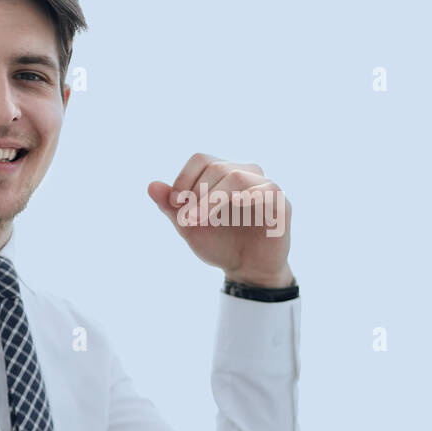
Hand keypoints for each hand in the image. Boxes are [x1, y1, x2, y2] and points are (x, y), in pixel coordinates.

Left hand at [147, 153, 292, 287]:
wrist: (246, 271)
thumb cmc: (219, 244)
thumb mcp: (189, 227)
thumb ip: (170, 207)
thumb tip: (151, 186)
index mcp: (223, 174)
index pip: (201, 159)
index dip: (184, 179)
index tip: (175, 205)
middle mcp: (245, 173)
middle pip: (217, 168)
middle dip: (197, 194)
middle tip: (186, 220)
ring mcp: (264, 186)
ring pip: (237, 177)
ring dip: (213, 199)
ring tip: (200, 220)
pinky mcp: (280, 203)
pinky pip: (266, 191)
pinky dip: (248, 197)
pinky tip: (235, 208)